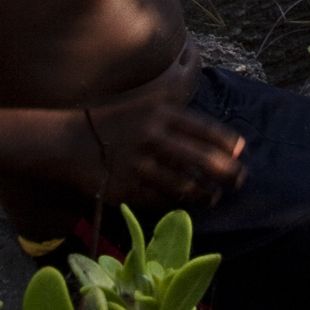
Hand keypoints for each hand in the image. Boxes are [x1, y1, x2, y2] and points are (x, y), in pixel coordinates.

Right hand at [82, 87, 246, 208]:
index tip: (241, 153)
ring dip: (205, 194)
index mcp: (161, 113)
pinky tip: (183, 203)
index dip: (227, 143)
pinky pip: (161, 200)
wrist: (68, 141)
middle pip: (203, 160)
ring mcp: (141, 164)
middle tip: (239, 181)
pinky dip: (176, 203)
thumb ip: (176, 118)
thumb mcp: (145, 106)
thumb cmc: (113, 122)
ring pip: (185, 186)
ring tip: (214, 197)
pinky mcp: (128, 188)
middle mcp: (154, 137)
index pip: (205, 129)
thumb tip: (213, 138)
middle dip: (227, 173)